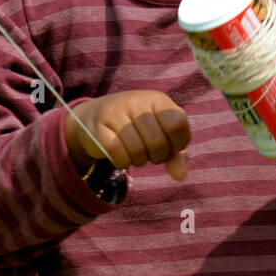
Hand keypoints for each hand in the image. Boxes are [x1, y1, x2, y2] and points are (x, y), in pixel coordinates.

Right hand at [65, 91, 191, 180]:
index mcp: (157, 99)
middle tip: (149, 152)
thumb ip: (175, 155)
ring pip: (137, 150)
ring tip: (135, 154)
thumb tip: (180, 175)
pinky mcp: (98, 127)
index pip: (177, 123)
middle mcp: (136, 101)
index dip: (177, 143)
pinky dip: (122, 162)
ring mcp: (115, 112)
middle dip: (157, 156)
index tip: (169, 145)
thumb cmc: (137, 129)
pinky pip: (117, 153)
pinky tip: (121, 156)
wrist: (95, 117)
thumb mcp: (161, 136)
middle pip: (158, 142)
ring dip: (139, 161)